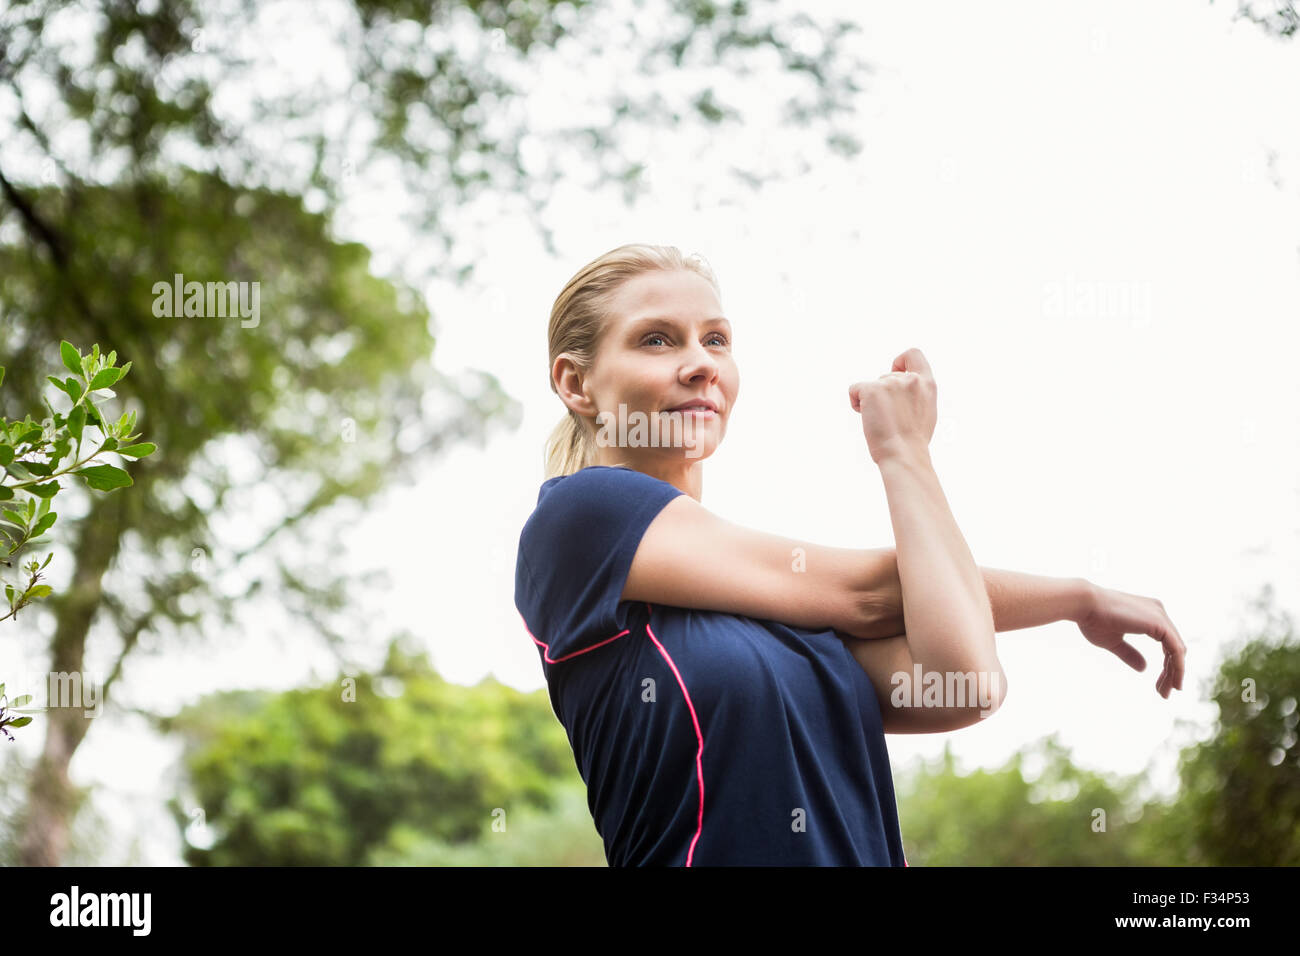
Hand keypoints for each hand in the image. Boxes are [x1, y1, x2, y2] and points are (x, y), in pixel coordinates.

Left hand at [848, 348, 937, 464]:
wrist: (904, 455)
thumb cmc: (913, 441)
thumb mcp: (925, 411)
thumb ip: (916, 394)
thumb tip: (900, 389)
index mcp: (927, 384)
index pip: (913, 354)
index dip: (900, 362)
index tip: (894, 374)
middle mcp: (910, 379)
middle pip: (885, 375)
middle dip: (882, 394)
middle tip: (888, 418)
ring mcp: (891, 382)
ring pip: (870, 386)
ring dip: (870, 401)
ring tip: (880, 421)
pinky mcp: (872, 389)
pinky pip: (854, 390)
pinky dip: (855, 403)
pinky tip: (865, 417)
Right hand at [1074, 582, 1185, 697]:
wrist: (1084, 604)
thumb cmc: (1093, 619)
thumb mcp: (1113, 641)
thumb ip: (1130, 653)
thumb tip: (1144, 668)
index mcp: (1149, 614)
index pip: (1168, 644)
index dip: (1167, 666)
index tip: (1160, 685)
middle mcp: (1158, 612)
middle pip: (1175, 648)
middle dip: (1172, 672)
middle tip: (1163, 693)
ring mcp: (1160, 616)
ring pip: (1178, 651)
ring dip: (1175, 674)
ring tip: (1165, 692)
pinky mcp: (1159, 623)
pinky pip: (1176, 650)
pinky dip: (1177, 667)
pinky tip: (1172, 682)